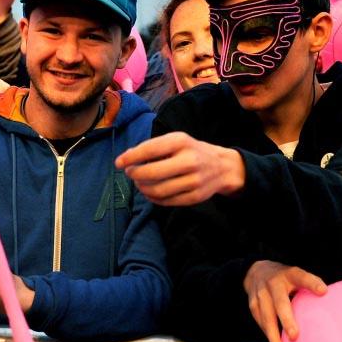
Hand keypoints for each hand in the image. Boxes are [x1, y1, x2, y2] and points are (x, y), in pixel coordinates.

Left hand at [115, 131, 244, 205]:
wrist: (222, 167)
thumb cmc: (192, 151)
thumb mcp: (176, 140)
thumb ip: (153, 147)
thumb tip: (127, 157)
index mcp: (182, 142)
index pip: (150, 149)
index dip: (131, 157)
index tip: (119, 163)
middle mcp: (189, 160)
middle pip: (152, 173)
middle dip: (135, 175)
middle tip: (130, 173)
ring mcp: (194, 180)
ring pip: (158, 190)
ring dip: (142, 188)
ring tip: (139, 183)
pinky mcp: (195, 197)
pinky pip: (166, 201)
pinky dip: (153, 198)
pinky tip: (150, 192)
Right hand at [243, 260, 326, 341]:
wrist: (256, 271)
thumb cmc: (284, 279)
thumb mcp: (296, 276)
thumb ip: (309, 287)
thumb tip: (328, 303)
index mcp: (290, 274)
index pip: (302, 277)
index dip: (312, 283)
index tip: (323, 291)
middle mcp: (274, 283)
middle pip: (280, 303)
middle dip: (287, 320)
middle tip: (294, 336)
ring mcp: (261, 294)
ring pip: (267, 317)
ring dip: (274, 337)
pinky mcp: (253, 305)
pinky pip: (261, 323)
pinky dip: (268, 336)